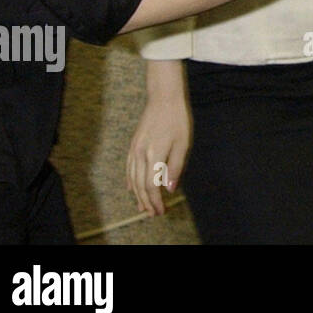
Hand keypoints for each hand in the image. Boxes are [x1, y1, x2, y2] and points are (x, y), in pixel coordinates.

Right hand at [125, 66, 190, 216]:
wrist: (164, 97)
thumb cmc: (177, 119)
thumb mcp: (183, 143)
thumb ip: (176, 167)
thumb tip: (170, 188)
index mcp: (154, 154)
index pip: (151, 185)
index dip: (156, 201)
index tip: (162, 211)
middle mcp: (140, 153)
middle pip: (140, 185)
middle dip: (146, 202)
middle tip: (154, 214)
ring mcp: (134, 149)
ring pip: (132, 178)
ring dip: (137, 195)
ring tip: (143, 206)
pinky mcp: (133, 144)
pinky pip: (128, 168)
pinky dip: (130, 180)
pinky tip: (132, 188)